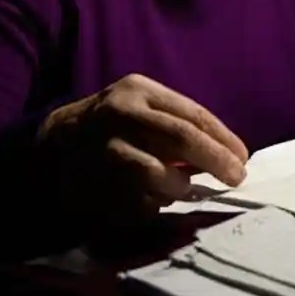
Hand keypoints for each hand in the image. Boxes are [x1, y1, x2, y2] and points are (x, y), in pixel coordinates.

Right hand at [38, 74, 247, 222]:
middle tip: (236, 177)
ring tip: (186, 190)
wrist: (51, 147)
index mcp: (138, 91)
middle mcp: (120, 114)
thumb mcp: (140, 110)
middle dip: (216, 160)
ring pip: (159, 174)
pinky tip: (154, 202)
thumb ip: (176, 125)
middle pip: (181, 138)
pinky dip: (153, 204)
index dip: (223, 138)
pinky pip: (136, 200)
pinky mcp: (93, 181)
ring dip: (181, 187)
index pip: (193, 114)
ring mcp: (104, 148)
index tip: (243, 157)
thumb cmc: (111, 128)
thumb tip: (227, 154)